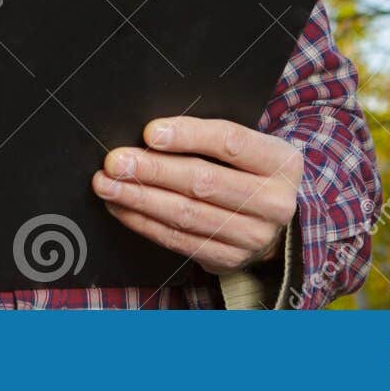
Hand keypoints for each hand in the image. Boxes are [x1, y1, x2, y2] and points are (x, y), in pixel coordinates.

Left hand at [91, 115, 302, 274]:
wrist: (274, 221)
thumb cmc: (248, 170)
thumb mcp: (248, 147)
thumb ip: (209, 138)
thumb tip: (151, 132)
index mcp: (281, 162)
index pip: (231, 142)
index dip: (189, 136)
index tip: (150, 131)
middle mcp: (274, 202)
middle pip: (204, 182)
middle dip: (153, 170)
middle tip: (115, 162)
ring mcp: (254, 236)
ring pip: (187, 215)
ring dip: (140, 198)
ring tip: (107, 184)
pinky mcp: (230, 259)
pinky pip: (178, 240)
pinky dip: (144, 222)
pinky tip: (121, 206)